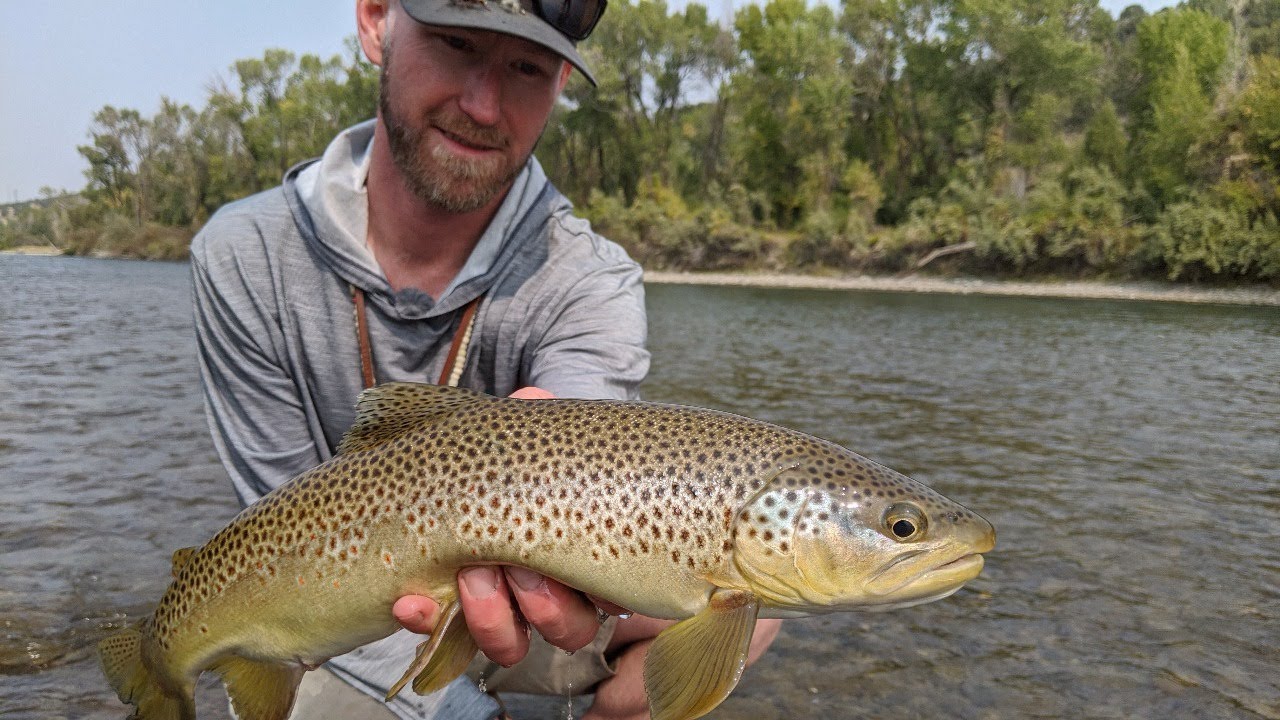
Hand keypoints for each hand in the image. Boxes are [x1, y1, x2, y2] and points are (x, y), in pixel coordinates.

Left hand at [393, 386, 627, 665]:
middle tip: (519, 566)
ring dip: (493, 617)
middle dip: (545, 604)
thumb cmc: (504, 456)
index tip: (588, 569)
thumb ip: (534, 420)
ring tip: (472, 575)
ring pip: (512, 645)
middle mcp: (549, 594)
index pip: (610, 595)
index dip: (604, 593)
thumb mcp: (522, 434)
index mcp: (581, 554)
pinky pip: (441, 638)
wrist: (443, 467)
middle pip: (569, 628)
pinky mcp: (446, 616)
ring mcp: (499, 610)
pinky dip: (427, 620)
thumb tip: (531, 402)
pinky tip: (409, 600)